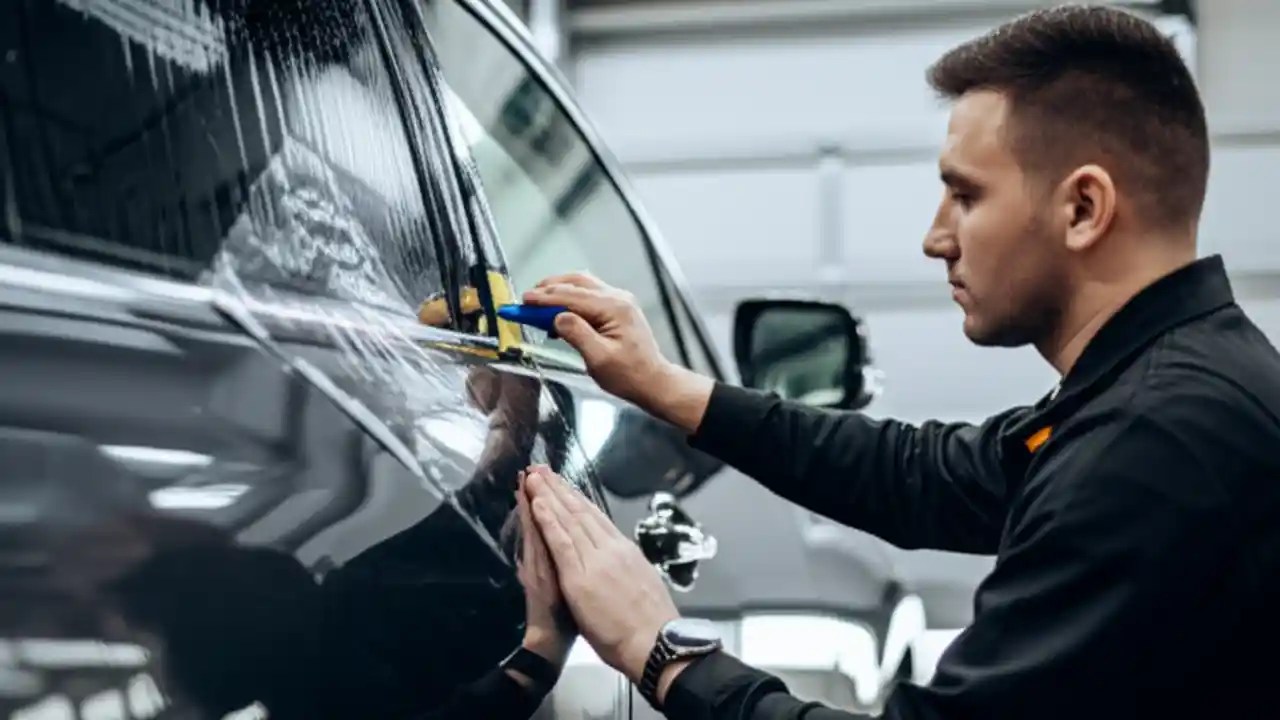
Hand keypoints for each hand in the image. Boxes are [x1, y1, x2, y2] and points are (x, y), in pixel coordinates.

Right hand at [523, 273, 712, 432]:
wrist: (653, 381)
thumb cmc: (630, 375)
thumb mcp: (599, 359)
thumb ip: (577, 334)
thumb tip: (557, 318)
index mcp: (614, 308)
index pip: (571, 296)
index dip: (543, 299)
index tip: (523, 301)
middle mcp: (618, 298)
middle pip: (577, 282)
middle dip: (549, 288)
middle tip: (527, 299)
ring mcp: (619, 301)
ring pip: (582, 285)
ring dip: (559, 291)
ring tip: (538, 303)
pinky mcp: (617, 309)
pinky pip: (589, 295)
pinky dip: (570, 299)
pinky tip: (558, 314)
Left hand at [523, 465, 679, 682]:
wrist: (653, 642)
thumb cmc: (650, 623)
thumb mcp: (643, 582)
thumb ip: (629, 567)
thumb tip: (626, 559)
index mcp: (624, 550)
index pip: (597, 518)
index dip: (578, 499)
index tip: (565, 484)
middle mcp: (610, 547)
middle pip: (580, 511)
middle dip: (560, 489)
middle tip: (543, 469)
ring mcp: (595, 559)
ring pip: (568, 520)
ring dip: (549, 496)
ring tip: (534, 477)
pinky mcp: (579, 575)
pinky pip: (560, 541)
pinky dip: (547, 520)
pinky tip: (536, 503)